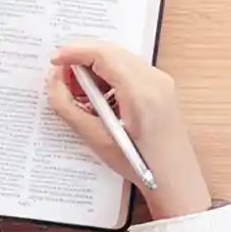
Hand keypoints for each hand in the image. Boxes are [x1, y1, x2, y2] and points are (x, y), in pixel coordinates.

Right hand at [47, 41, 211, 219]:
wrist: (176, 180)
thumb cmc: (141, 165)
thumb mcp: (96, 138)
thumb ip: (67, 106)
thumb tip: (54, 79)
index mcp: (141, 92)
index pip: (103, 54)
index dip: (74, 52)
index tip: (54, 61)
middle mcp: (154, 80)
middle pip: (110, 52)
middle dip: (82, 60)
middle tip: (63, 80)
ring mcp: (161, 81)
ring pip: (118, 58)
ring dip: (94, 69)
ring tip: (80, 95)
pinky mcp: (161, 86)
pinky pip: (128, 68)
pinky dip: (108, 76)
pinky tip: (99, 99)